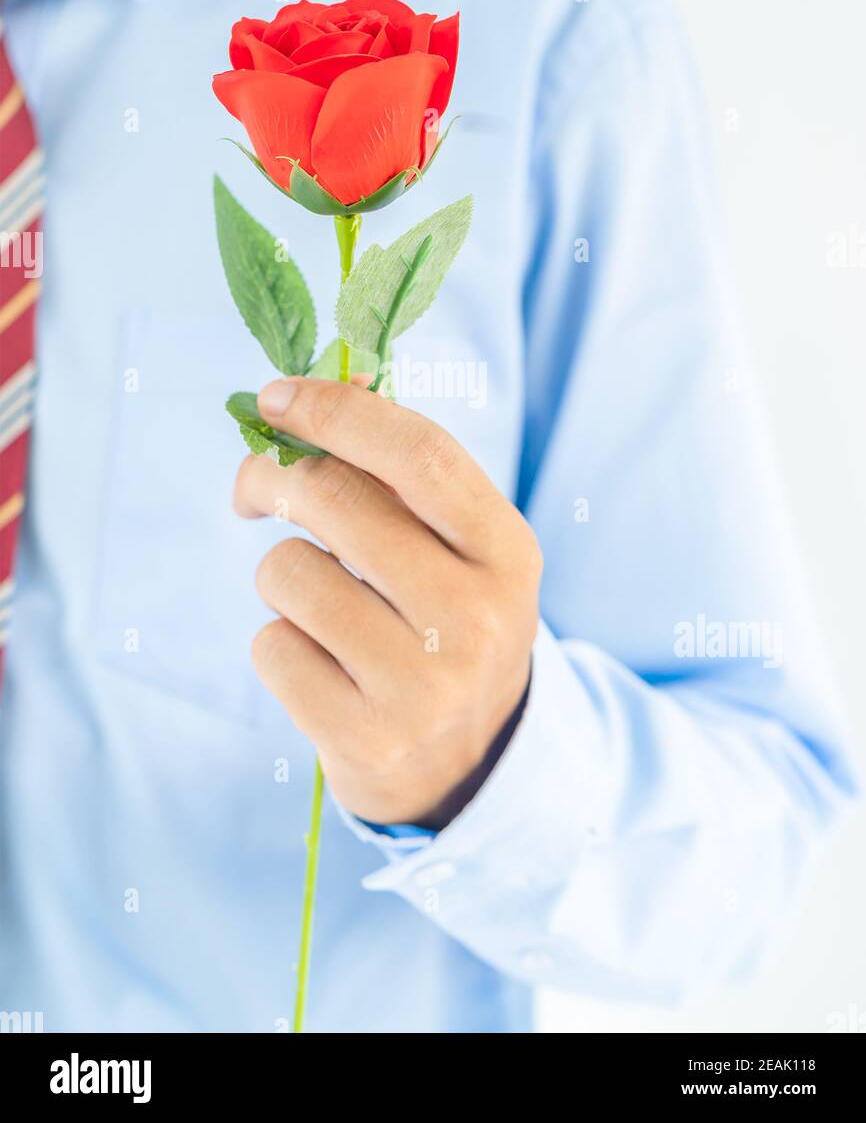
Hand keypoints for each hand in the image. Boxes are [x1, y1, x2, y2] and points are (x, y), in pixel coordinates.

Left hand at [233, 376, 541, 827]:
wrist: (470, 761)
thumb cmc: (445, 622)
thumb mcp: (456, 548)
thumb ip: (397, 472)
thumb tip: (312, 390)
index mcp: (508, 551)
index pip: (418, 454)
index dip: (337, 412)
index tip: (276, 396)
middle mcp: (476, 618)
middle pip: (336, 501)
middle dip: (274, 477)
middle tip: (253, 486)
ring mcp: (423, 687)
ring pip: (288, 573)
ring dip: (282, 576)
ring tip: (320, 605)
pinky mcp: (365, 739)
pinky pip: (270, 647)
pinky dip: (278, 644)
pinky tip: (321, 665)